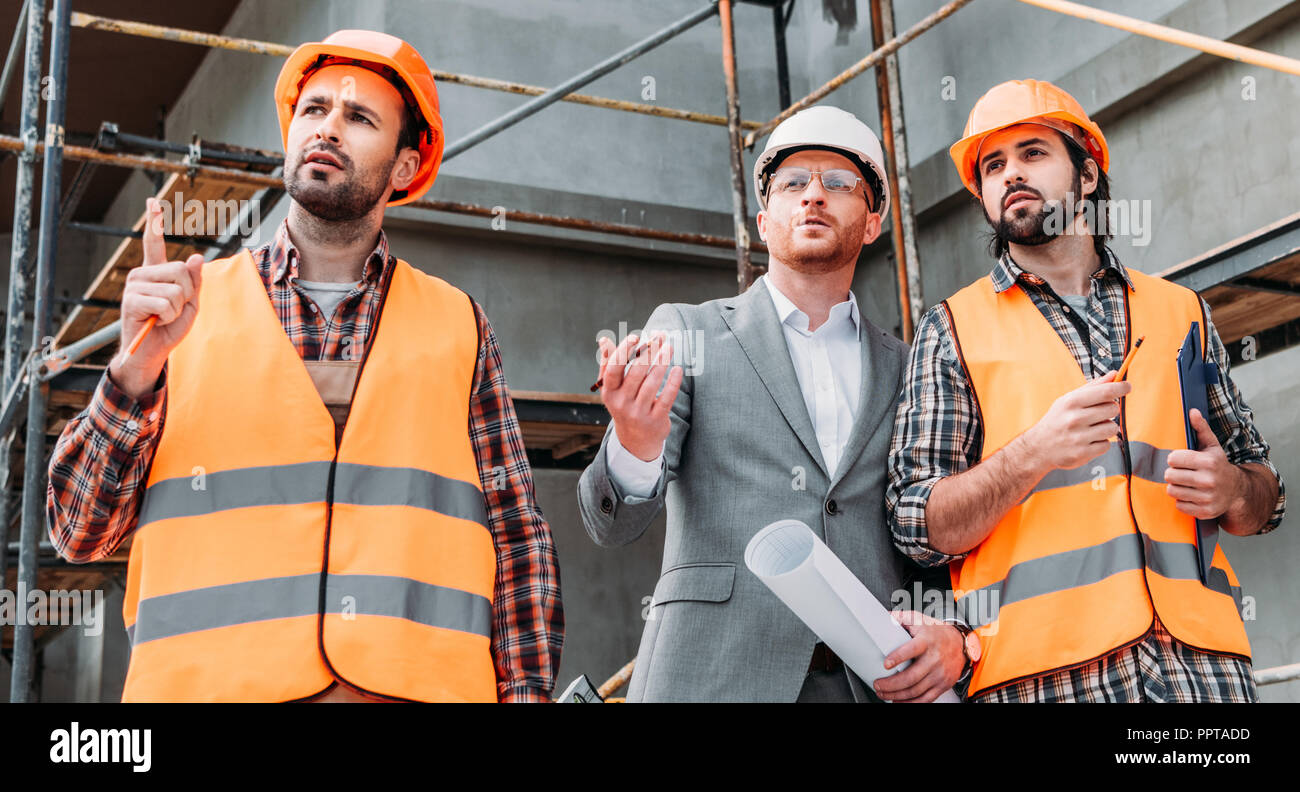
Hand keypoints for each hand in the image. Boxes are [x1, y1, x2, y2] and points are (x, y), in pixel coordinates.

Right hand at [109, 198, 204, 399]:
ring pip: (175, 289)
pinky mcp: (131, 301)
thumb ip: (194, 282)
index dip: (155, 222)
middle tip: (173, 310)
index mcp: (155, 272)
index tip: (153, 201)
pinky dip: (169, 316)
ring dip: (178, 309)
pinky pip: (166, 303)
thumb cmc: (169, 327)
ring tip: (163, 317)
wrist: (151, 352)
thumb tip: (195, 256)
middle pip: (180, 271)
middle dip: (187, 294)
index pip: (153, 242)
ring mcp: (134, 286)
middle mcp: (141, 274)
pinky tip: (156, 321)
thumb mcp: (190, 304)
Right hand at [595, 331, 682, 461]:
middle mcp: (622, 403)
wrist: (635, 440)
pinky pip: (666, 398)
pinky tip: (677, 369)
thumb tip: (604, 339)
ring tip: (669, 347)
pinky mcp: (655, 420)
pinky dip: (673, 382)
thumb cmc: (623, 404)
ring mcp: (639, 413)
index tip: (636, 336)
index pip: (614, 369)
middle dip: (649, 352)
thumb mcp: (612, 388)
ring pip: (652, 384)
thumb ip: (608, 363)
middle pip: (636, 373)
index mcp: (609, 392)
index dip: (623, 352)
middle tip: (659, 337)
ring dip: (661, 363)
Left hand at [873, 611, 964, 702]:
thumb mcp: (920, 619)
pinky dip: (910, 703)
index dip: (898, 658)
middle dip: (891, 684)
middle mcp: (934, 659)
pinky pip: (926, 699)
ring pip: (916, 690)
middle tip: (878, 685)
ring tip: (883, 694)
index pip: (912, 650)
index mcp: (926, 641)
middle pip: (911, 677)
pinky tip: (898, 701)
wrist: (962, 644)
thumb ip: (902, 618)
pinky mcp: (943, 685)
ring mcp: (940, 674)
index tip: (886, 664)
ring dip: (896, 695)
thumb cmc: (937, 632)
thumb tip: (884, 617)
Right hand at [1021, 370, 1130, 472]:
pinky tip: (1088, 441)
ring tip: (1092, 429)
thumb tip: (1114, 374)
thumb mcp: (1068, 400)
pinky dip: (1101, 443)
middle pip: (1112, 409)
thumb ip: (1093, 387)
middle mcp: (1075, 418)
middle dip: (1111, 410)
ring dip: (1106, 428)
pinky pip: (1107, 444)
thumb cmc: (1057, 420)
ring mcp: (1079, 437)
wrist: (1039, 447)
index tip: (1127, 386)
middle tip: (1100, 413)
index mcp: (1072, 402)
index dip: (1121, 387)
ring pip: (1112, 428)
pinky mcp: (1083, 453)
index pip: (1105, 392)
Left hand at [1163, 408, 1243, 519]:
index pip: (1173, 459)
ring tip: (1187, 484)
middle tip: (1182, 473)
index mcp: (1209, 462)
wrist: (1237, 490)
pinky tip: (1192, 495)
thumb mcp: (1212, 446)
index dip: (1174, 459)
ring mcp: (1208, 497)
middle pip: (1169, 476)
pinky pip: (1179, 505)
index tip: (1181, 460)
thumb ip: (1201, 429)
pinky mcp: (1205, 511)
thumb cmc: (1218, 465)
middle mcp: (1209, 480)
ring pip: (1172, 491)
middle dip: (1173, 474)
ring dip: (1176, 487)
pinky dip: (1182, 501)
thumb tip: (1192, 411)